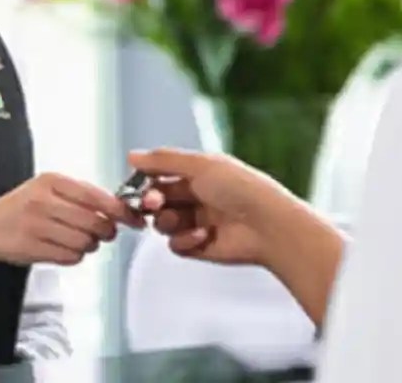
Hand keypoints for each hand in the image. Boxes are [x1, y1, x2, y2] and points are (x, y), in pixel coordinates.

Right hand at [0, 172, 144, 265]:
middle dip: (106, 231)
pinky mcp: (32, 248)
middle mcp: (43, 201)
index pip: (96, 196)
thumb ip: (81, 196)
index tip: (136, 219)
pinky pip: (70, 257)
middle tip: (103, 232)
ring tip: (76, 239)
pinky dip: (73, 256)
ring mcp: (36, 225)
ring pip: (85, 242)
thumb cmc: (24, 207)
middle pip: (95, 222)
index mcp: (52, 181)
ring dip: (89, 245)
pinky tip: (61, 247)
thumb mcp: (48, 189)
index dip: (121, 210)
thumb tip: (121, 210)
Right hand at [127, 148, 296, 266]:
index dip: (143, 182)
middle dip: (149, 203)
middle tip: (151, 204)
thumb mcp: (200, 165)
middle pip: (154, 201)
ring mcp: (196, 222)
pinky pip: (175, 245)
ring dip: (167, 221)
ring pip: (161, 224)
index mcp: (195, 174)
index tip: (136, 186)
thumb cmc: (242, 189)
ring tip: (182, 220)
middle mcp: (194, 197)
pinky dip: (185, 240)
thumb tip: (131, 155)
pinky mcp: (199, 246)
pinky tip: (203, 235)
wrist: (270, 226)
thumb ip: (163, 161)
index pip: (157, 176)